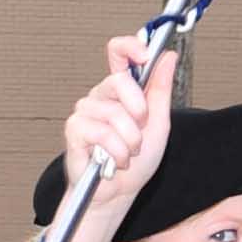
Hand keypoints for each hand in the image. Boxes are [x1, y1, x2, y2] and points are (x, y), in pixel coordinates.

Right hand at [51, 38, 177, 241]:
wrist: (118, 194)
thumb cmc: (136, 162)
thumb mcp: (158, 124)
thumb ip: (160, 90)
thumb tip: (168, 56)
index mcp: (122, 91)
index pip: (119, 53)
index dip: (131, 46)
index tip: (146, 54)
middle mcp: (100, 96)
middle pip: (118, 79)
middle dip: (138, 107)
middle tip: (142, 127)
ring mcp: (84, 112)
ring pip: (113, 112)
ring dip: (129, 140)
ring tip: (127, 154)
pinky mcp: (74, 131)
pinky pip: (100, 132)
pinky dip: (114, 151)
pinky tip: (113, 162)